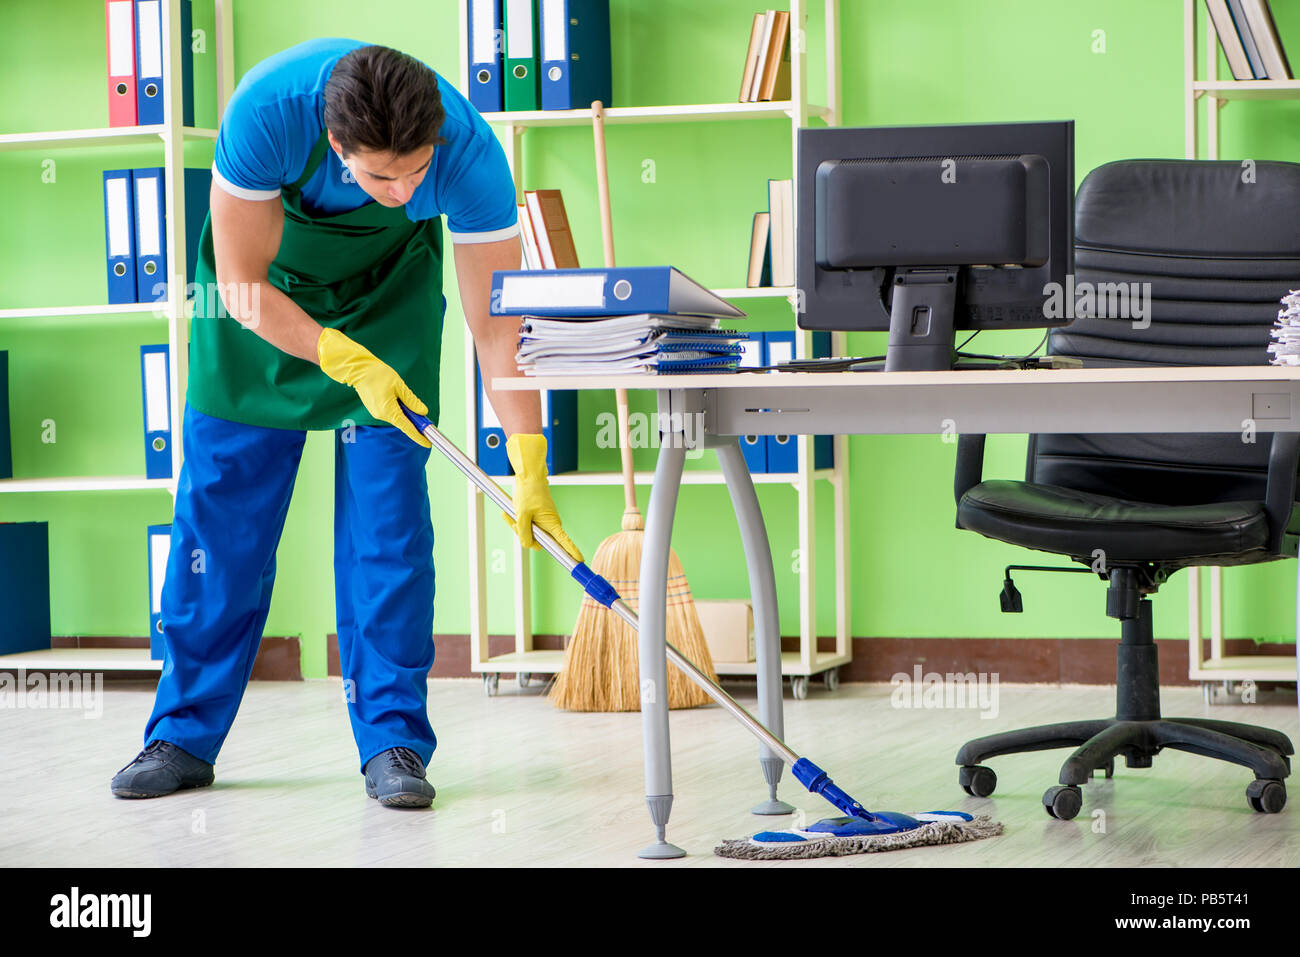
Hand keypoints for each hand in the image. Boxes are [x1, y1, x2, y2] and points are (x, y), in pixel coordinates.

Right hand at [317, 327, 430, 446]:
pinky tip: (396, 396)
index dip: (418, 436)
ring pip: (396, 416)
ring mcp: (376, 413)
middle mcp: (381, 415)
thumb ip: (412, 401)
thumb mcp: (400, 386)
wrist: (358, 370)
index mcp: (388, 411)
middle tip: (423, 413)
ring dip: (405, 411)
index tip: (428, 443)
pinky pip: (390, 412)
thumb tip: (423, 412)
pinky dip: (397, 408)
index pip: (407, 428)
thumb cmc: (379, 374)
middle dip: (413, 420)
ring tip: (402, 394)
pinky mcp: (374, 409)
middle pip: (403, 422)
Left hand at [504, 433, 582, 561]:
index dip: (572, 551)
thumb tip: (527, 545)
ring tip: (512, 513)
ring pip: (529, 534)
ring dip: (518, 526)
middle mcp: (550, 525)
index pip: (565, 541)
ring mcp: (544, 522)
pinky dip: (518, 522)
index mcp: (552, 524)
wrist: (528, 478)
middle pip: (537, 541)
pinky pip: (527, 527)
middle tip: (516, 521)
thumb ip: (524, 533)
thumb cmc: (528, 493)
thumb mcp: (522, 515)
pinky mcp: (537, 519)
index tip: (580, 560)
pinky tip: (510, 513)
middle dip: (524, 534)